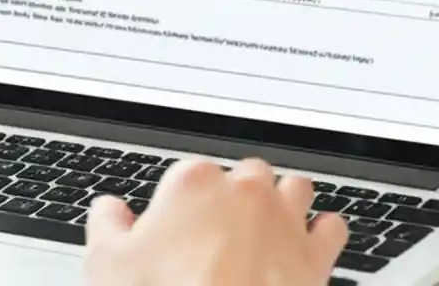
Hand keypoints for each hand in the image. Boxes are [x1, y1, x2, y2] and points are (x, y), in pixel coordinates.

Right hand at [84, 158, 347, 285]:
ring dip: (284, 202)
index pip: (188, 173)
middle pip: (246, 175)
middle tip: (218, 232)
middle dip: (236, 197)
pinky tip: (309, 245)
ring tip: (267, 228)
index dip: (180, 203)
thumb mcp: (107, 265)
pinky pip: (332, 227)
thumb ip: (107, 225)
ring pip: (295, 188)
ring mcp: (284, 221)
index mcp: (194, 184)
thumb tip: (108, 210)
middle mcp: (244, 193)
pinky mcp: (314, 256)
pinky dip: (323, 233)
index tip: (174, 227)